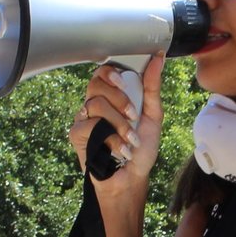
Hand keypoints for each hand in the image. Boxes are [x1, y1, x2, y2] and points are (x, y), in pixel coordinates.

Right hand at [68, 54, 164, 183]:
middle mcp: (96, 104)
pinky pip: (90, 125)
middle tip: (134, 116)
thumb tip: (159, 58)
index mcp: (112, 96)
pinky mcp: (77, 134)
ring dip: (119, 124)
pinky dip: (111, 139)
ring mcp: (84, 118)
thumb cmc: (141, 147)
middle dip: (119, 98)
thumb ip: (153, 87)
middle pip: (96, 84)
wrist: (132, 178)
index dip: (110, 72)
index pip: (103, 72)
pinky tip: (121, 150)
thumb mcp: (153, 115)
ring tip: (131, 140)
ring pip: (95, 104)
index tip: (124, 80)